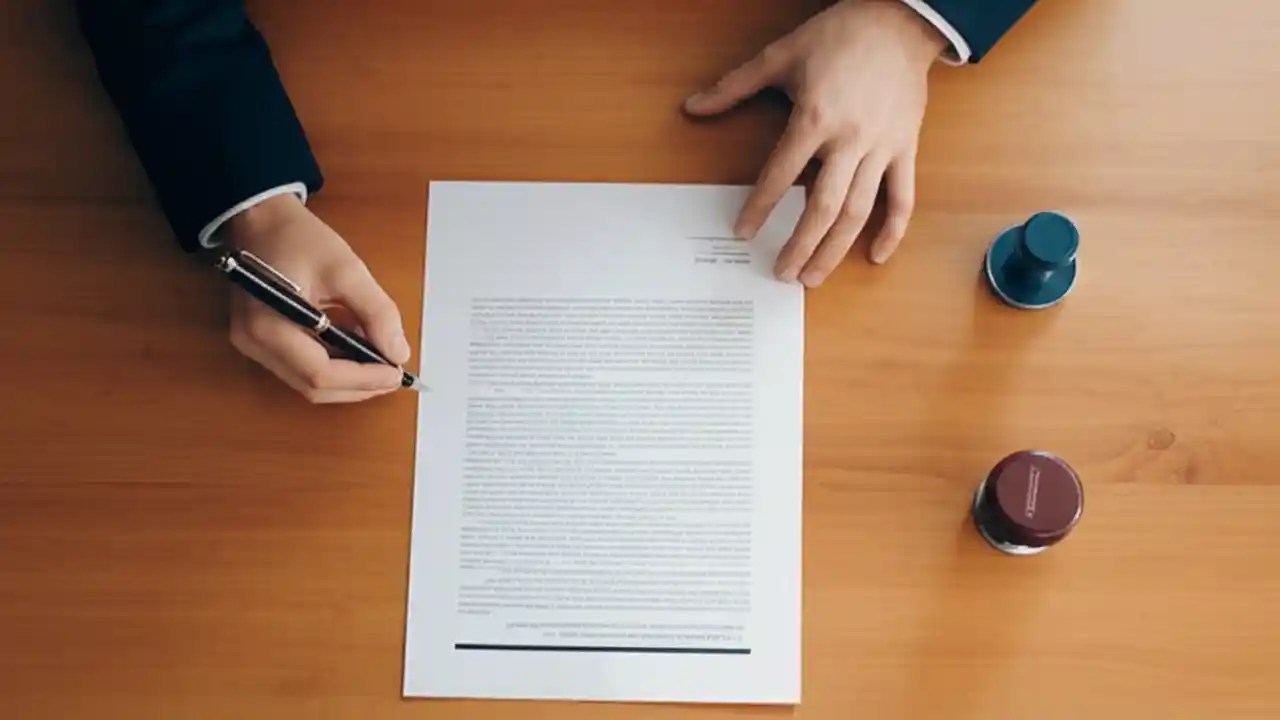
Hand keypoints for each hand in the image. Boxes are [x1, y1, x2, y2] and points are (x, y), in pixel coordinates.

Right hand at [223, 195, 409, 402]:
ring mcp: (252, 345)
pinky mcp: (259, 341)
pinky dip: (332, 366)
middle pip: (312, 386)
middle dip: (358, 386)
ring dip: (347, 379)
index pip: (320, 373)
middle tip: (393, 374)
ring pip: (306, 382)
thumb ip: (377, 312)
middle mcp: (254, 343)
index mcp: (269, 325)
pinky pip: (299, 367)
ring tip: (380, 363)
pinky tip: (356, 351)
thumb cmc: (298, 238)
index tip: (396, 371)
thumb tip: (398, 352)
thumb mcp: (347, 270)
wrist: (261, 219)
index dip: (363, 379)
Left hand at [684, 0, 947, 286]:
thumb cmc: (838, 35)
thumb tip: (692, 107)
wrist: (898, 20)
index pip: (780, 175)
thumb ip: (734, 86)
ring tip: (814, 276)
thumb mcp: (780, 55)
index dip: (760, 207)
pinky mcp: (906, 148)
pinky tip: (876, 256)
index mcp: (814, 118)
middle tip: (781, 273)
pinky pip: (902, 197)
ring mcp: (881, 148)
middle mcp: (850, 140)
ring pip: (858, 211)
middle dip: (800, 245)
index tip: (744, 232)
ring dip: (835, 249)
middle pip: (822, 207)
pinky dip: (892, 230)